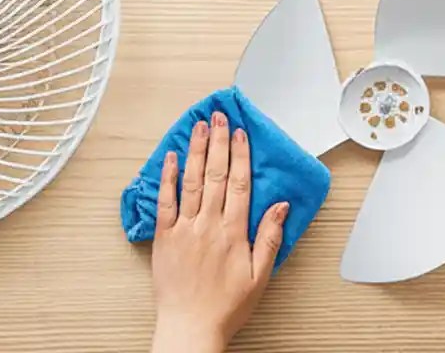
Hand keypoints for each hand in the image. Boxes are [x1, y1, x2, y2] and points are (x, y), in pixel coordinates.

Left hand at [150, 111, 289, 352]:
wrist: (191, 327)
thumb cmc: (227, 306)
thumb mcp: (260, 276)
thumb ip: (269, 238)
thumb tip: (280, 207)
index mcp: (233, 232)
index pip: (238, 183)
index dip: (239, 154)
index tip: (240, 132)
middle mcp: (208, 225)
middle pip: (215, 174)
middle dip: (217, 142)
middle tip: (218, 116)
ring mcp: (183, 229)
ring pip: (191, 181)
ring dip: (194, 151)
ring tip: (197, 126)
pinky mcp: (163, 237)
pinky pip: (164, 201)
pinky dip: (167, 177)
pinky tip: (171, 158)